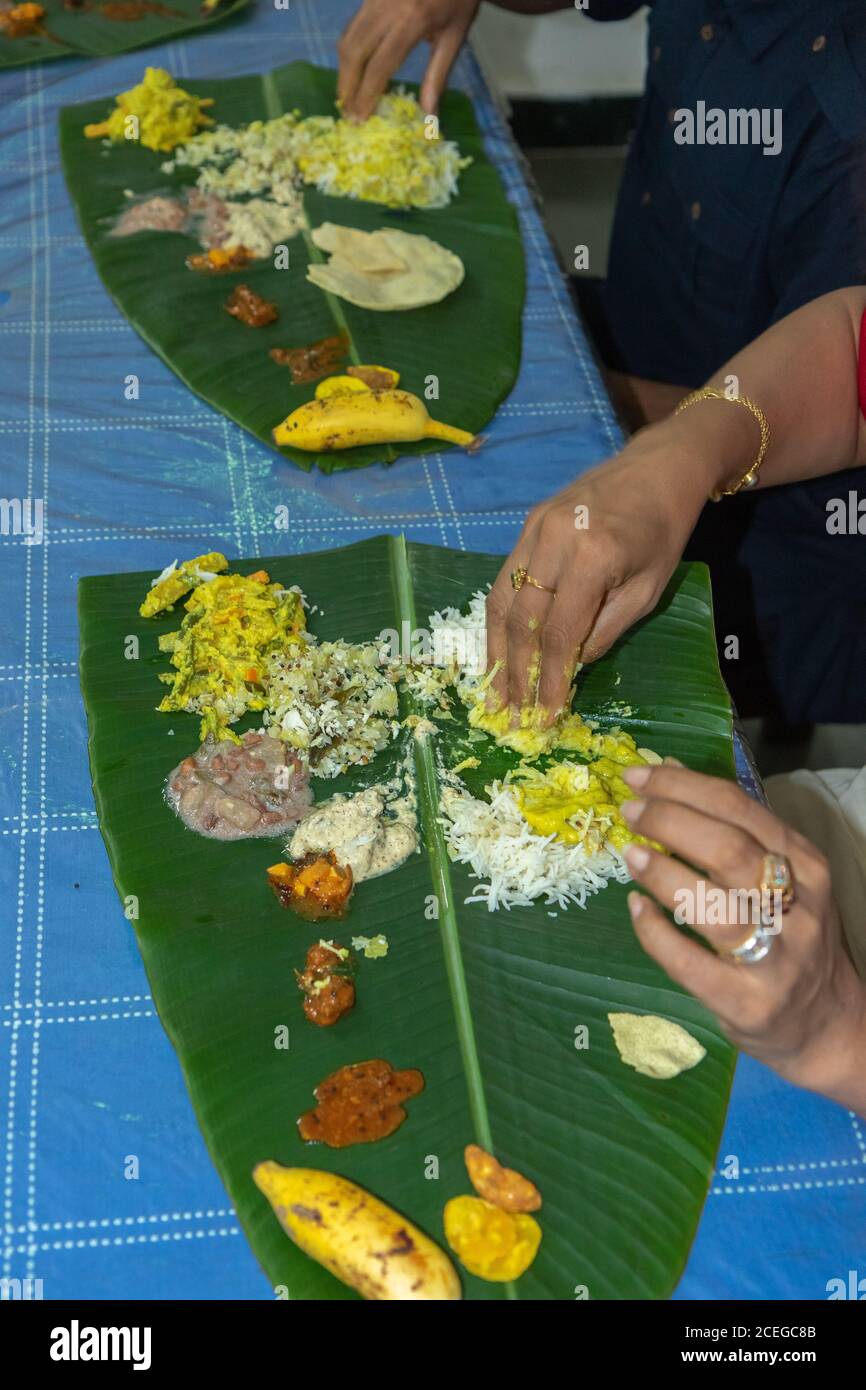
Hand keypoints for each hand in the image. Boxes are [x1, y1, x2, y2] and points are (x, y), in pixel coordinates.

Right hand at [337, 0, 479, 120]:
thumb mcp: (455, 37)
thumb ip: (438, 75)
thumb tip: (428, 113)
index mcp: (411, 21)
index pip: (380, 65)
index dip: (367, 94)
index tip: (360, 118)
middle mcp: (387, 8)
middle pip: (355, 52)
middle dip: (348, 86)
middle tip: (347, 113)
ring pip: (348, 37)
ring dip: (344, 70)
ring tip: (347, 96)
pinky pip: (352, 25)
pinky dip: (348, 50)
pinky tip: (352, 69)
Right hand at [485, 429, 716, 718]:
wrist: (658, 468)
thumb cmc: (663, 532)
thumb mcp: (647, 591)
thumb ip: (605, 631)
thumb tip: (568, 667)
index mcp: (594, 557)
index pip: (561, 633)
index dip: (549, 679)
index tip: (544, 716)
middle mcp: (555, 540)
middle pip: (523, 621)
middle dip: (516, 674)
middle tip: (511, 713)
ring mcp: (535, 528)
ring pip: (502, 601)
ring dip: (496, 651)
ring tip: (495, 691)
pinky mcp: (527, 523)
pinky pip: (504, 579)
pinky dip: (499, 620)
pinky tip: (498, 649)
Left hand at [620, 764, 865, 1111]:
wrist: (825, 1022)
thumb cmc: (788, 935)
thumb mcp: (780, 876)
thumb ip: (731, 828)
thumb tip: (667, 771)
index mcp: (804, 863)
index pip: (739, 808)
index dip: (682, 786)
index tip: (638, 775)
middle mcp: (796, 906)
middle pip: (727, 848)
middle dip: (669, 821)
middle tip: (630, 812)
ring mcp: (775, 957)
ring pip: (712, 904)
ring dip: (662, 873)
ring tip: (630, 854)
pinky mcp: (748, 1001)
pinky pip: (690, 962)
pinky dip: (655, 932)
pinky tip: (636, 908)